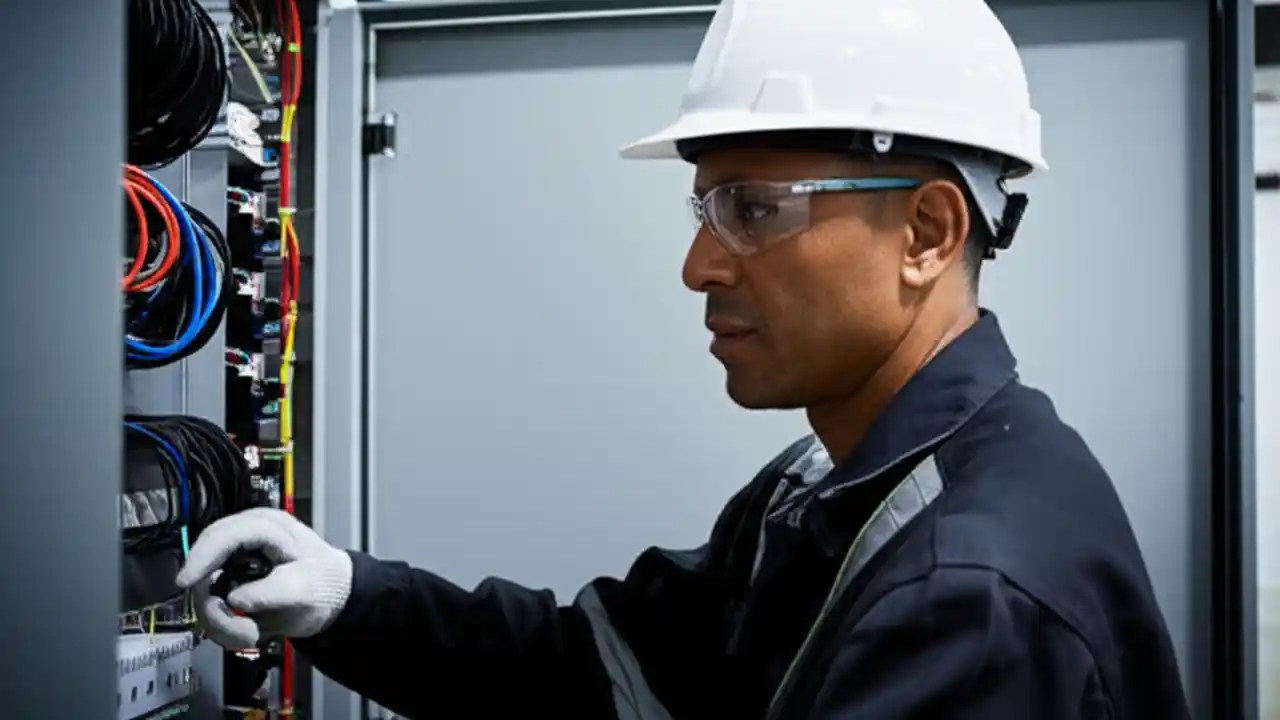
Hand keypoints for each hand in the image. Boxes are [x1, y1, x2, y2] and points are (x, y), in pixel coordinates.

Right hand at [176, 508, 353, 649]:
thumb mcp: (306, 588)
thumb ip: (273, 591)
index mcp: (267, 528)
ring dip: (222, 621)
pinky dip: (224, 624)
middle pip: (206, 564)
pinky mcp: (228, 582)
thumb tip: (235, 600)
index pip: (226, 535)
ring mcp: (234, 561)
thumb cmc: (324, 583)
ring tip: (251, 636)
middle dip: (216, 604)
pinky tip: (247, 632)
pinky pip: (211, 604)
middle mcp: (245, 539)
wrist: (332, 598)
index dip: (203, 556)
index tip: (186, 582)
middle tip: (242, 633)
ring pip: (204, 590)